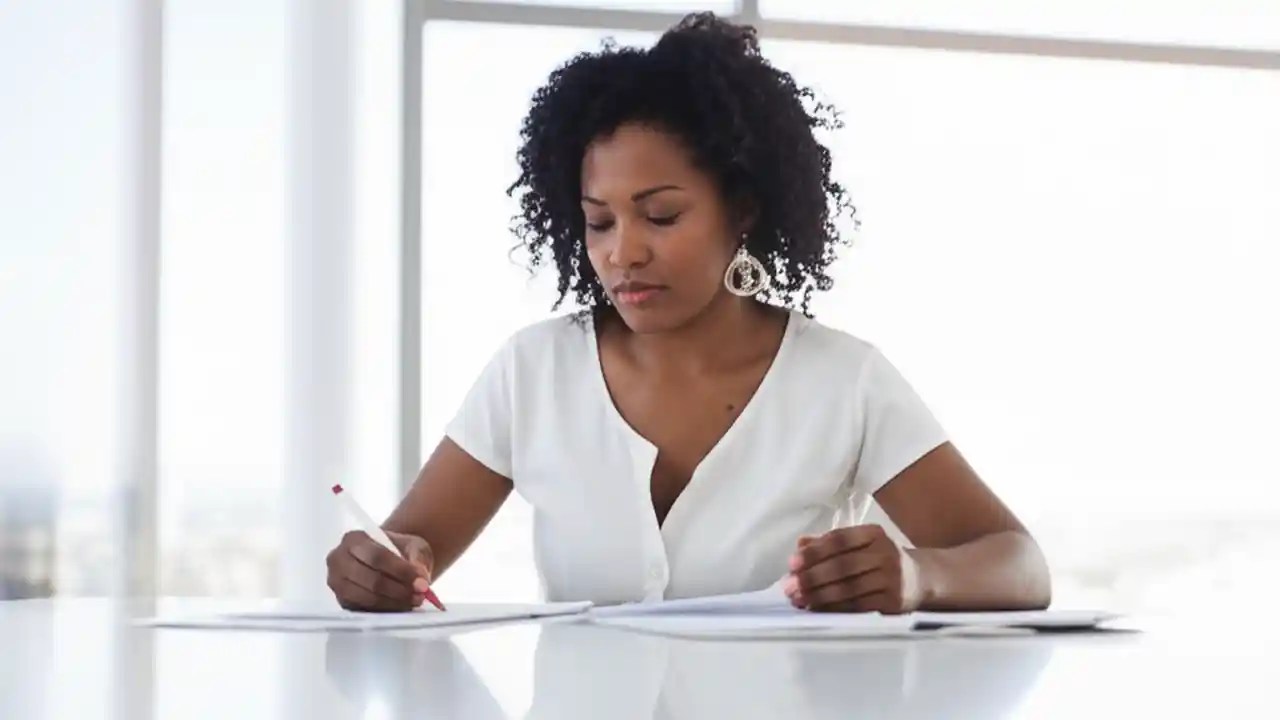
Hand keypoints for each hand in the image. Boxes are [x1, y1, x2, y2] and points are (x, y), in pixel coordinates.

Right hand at [326, 530, 434, 611]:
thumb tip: (421, 579)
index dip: (400, 571)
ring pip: (366, 597)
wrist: (389, 559)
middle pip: (371, 579)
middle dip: (398, 590)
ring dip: (393, 602)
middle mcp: (338, 560)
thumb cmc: (398, 549)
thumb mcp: (412, 546)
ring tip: (414, 600)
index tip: (422, 582)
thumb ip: (417, 559)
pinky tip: (402, 606)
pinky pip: (363, 609)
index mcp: (354, 539)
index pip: (377, 557)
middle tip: (421, 594)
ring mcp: (337, 583)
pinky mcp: (342, 601)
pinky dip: (385, 609)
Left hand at [783, 524, 922, 613]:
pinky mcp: (893, 602)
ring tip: (798, 600)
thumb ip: (829, 543)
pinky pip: (858, 606)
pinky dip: (835, 608)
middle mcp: (884, 554)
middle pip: (842, 566)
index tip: (792, 563)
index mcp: (873, 534)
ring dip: (819, 596)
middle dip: (812, 577)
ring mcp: (891, 579)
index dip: (815, 552)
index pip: (840, 540)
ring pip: (849, 589)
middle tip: (789, 586)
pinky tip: (817, 609)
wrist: (920, 579)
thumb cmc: (879, 559)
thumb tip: (800, 544)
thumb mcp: (860, 544)